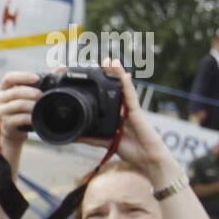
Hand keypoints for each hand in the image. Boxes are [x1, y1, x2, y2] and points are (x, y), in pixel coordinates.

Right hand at [0, 71, 44, 153]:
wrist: (14, 130)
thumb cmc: (22, 108)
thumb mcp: (28, 93)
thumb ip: (42, 80)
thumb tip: (61, 68)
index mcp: (3, 87)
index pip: (9, 77)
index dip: (23, 77)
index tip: (37, 78)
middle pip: (14, 92)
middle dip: (30, 92)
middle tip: (41, 95)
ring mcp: (0, 111)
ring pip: (17, 105)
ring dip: (31, 105)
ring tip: (40, 106)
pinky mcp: (5, 124)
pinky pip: (19, 119)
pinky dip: (30, 117)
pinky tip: (36, 117)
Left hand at [77, 61, 171, 177]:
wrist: (146, 158)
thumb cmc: (130, 149)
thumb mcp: (103, 141)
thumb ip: (89, 137)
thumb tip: (72, 136)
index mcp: (113, 112)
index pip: (103, 95)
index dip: (94, 85)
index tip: (82, 76)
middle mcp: (121, 107)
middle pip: (111, 87)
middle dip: (103, 74)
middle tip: (93, 62)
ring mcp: (129, 107)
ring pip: (121, 87)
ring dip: (115, 72)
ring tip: (108, 60)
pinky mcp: (136, 111)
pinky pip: (130, 95)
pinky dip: (126, 84)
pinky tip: (122, 73)